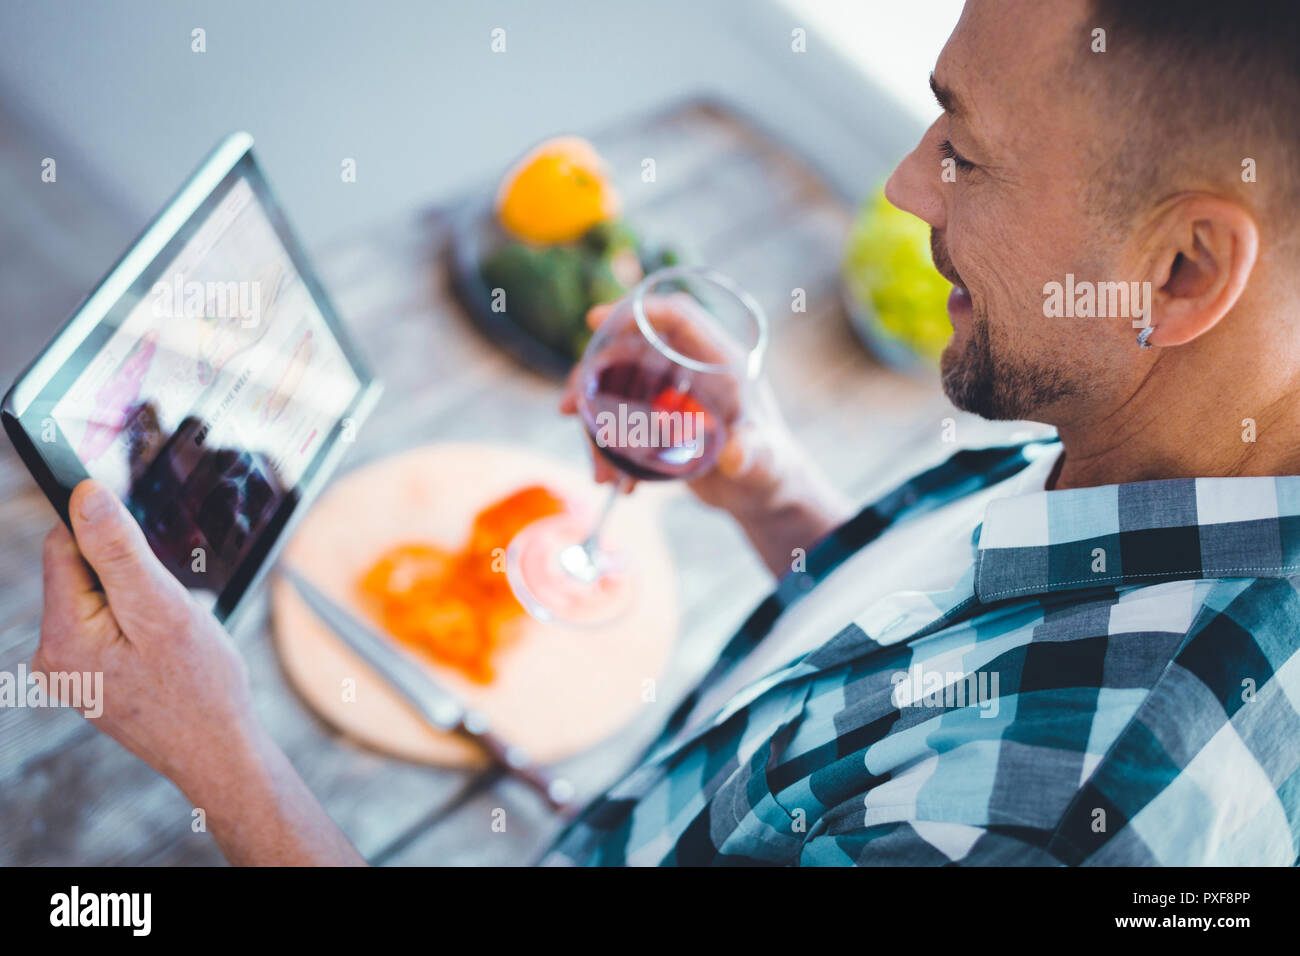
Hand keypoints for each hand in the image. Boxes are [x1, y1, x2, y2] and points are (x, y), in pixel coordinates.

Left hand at [35, 479, 362, 864]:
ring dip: (138, 600)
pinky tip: (164, 649)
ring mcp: (70, 670)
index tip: (149, 557)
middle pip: (80, 571)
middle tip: (168, 607)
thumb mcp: (164, 608)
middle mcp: (53, 655)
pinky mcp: (90, 676)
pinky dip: (139, 623)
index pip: (64, 546)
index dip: (111, 538)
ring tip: (170, 634)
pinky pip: (108, 625)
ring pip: (98, 598)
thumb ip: (120, 551)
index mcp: (62, 636)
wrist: (217, 752)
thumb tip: (85, 495)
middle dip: (130, 575)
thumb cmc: (199, 689)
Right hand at [559, 296, 853, 574]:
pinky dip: (610, 448)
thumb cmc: (772, 470)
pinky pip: (623, 421)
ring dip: (595, 422)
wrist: (763, 496)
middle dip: (592, 373)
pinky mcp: (661, 421)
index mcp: (721, 361)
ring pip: (619, 387)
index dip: (636, 311)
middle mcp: (693, 369)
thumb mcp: (764, 462)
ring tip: (599, 471)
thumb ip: (752, 455)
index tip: (594, 320)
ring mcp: (674, 394)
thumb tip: (735, 456)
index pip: (676, 316)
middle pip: (633, 349)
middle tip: (567, 408)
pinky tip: (613, 480)